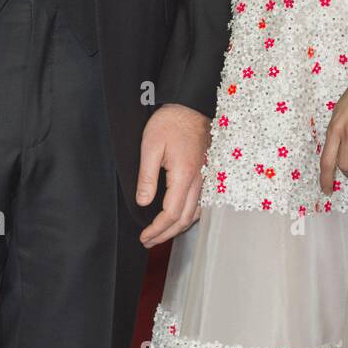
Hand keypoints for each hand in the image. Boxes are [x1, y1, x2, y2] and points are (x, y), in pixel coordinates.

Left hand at [136, 103, 210, 247]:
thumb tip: (143, 202)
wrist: (190, 106)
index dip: (157, 229)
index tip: (144, 236)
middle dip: (166, 234)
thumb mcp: (150, 147)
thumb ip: (147, 177)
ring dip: (177, 228)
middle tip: (148, 241)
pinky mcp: (205, 174)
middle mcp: (198, 181)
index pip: (171, 213)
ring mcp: (204, 178)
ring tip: (161, 234)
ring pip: (194, 213)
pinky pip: (200, 203)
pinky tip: (179, 218)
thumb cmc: (170, 123)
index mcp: (184, 176)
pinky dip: (188, 217)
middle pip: (184, 219)